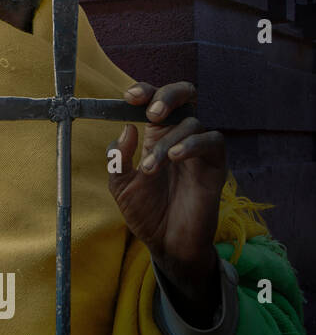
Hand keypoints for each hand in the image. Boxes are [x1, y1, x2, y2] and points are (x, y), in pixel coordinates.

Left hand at [106, 81, 225, 326]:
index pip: (154, 101)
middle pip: (185, 95)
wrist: (166, 243)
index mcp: (154, 136)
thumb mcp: (120, 184)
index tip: (129, 97)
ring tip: (151, 168)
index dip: (146, 91)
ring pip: (192, 123)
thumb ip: (119, 157)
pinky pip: (212, 141)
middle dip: (168, 95)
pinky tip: (174, 158)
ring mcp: (198, 149)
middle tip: (152, 113)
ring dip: (167, 141)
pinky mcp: (215, 165)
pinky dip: (192, 144)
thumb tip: (126, 128)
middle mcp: (178, 136)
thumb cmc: (145, 212)